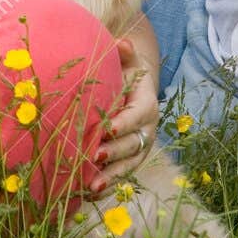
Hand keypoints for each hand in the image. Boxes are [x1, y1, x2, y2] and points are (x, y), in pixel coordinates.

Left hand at [90, 38, 157, 196]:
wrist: (134, 87)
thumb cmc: (125, 70)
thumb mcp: (126, 59)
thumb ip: (123, 52)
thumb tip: (120, 43)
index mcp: (147, 103)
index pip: (138, 115)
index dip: (124, 123)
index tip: (107, 129)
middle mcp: (147, 129)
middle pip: (133, 143)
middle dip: (114, 152)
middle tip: (93, 155)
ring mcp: (139, 146)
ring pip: (129, 164)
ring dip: (111, 175)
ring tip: (92, 186)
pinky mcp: (130, 158)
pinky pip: (121, 174)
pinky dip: (107, 184)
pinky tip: (89, 194)